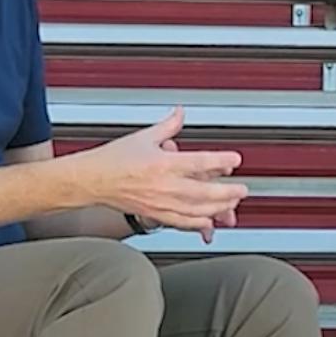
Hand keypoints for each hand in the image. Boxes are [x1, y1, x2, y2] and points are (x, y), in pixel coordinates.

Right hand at [75, 107, 248, 241]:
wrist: (92, 180)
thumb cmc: (113, 160)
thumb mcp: (144, 137)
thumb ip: (167, 125)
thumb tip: (179, 112)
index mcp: (163, 163)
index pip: (200, 162)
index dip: (222, 161)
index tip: (235, 160)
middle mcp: (165, 186)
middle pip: (205, 192)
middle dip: (228, 192)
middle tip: (242, 189)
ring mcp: (161, 203)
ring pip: (197, 210)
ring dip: (218, 208)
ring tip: (231, 204)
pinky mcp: (156, 214)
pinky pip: (182, 223)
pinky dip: (199, 224)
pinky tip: (209, 221)